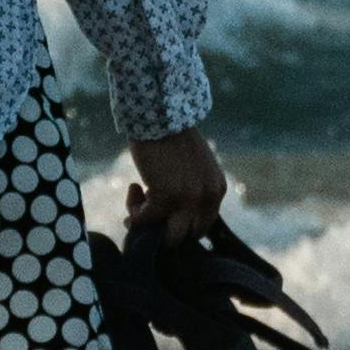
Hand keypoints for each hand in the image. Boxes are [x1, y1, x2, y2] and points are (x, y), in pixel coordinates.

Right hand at [121, 128, 230, 242]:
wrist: (159, 113)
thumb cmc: (171, 135)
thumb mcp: (194, 165)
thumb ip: (193, 187)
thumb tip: (174, 214)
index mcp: (217, 189)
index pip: (203, 224)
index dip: (182, 224)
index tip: (165, 215)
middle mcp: (207, 197)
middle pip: (188, 235)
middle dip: (166, 230)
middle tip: (148, 214)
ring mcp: (187, 199)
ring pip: (169, 237)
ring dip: (150, 227)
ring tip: (137, 210)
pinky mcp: (164, 198)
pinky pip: (144, 220)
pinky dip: (134, 212)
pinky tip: (132, 190)